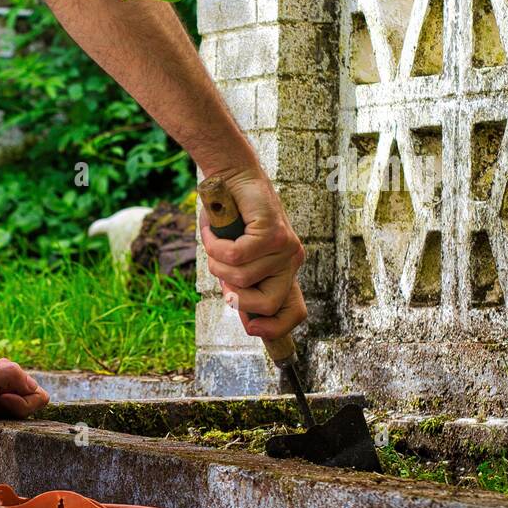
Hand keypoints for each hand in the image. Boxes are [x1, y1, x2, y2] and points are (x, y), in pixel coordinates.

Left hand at [0, 358, 49, 430]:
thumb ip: (11, 375)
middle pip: (32, 404)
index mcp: (9, 372)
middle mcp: (8, 381)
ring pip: (21, 410)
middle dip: (16, 409)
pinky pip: (9, 413)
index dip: (23, 403)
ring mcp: (0, 392)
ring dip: (7, 414)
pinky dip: (1, 416)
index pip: (39, 395)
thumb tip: (32, 387)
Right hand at [199, 167, 306, 339]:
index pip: (295, 312)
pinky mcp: (273, 232)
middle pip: (266, 304)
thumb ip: (239, 285)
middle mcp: (292, 261)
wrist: (231, 179)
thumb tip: (237, 310)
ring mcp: (286, 248)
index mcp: (285, 272)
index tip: (251, 328)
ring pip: (242, 278)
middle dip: (236, 297)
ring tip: (214, 243)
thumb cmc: (229, 221)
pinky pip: (235, 256)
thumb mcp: (235, 261)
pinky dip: (214, 246)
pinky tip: (212, 232)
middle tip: (222, 276)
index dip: (275, 328)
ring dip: (216, 263)